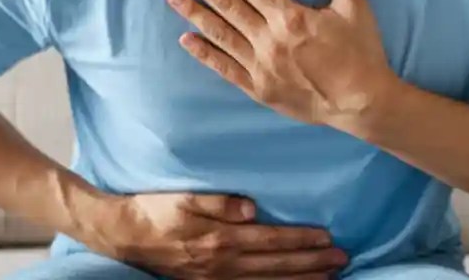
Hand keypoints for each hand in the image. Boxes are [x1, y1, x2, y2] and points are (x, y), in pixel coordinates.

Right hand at [90, 192, 346, 278]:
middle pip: (277, 264)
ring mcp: (218, 278)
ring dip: (302, 278)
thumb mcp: (185, 197)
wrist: (125, 235)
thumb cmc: (156, 210)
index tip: (327, 237)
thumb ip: (220, 202)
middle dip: (312, 262)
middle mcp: (223, 263)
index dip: (301, 239)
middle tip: (342, 258)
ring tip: (330, 275)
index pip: (271, 239)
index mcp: (220, 238)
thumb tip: (252, 208)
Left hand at [167, 0, 399, 134]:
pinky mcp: (259, 89)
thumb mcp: (355, 7)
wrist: (362, 104)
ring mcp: (261, 67)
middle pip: (228, 6)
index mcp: (290, 18)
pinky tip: (186, 40)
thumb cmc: (361, 53)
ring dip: (196, 14)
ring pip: (221, 35)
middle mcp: (269, 40)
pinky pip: (225, 68)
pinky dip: (204, 54)